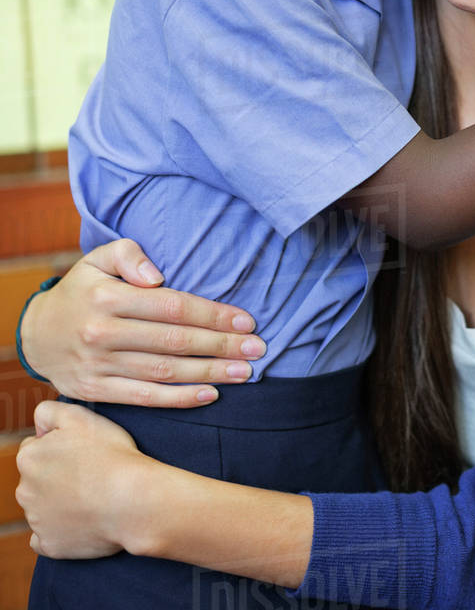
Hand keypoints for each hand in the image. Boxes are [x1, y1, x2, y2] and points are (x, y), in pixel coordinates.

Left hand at [17, 401, 147, 558]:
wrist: (132, 499)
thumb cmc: (110, 454)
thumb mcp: (79, 416)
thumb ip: (48, 411)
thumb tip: (38, 427)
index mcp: (29, 458)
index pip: (35, 447)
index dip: (61, 447)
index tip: (83, 452)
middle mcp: (25, 491)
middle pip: (37, 478)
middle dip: (56, 475)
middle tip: (90, 472)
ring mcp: (36, 521)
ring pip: (42, 506)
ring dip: (60, 501)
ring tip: (92, 495)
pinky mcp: (50, 545)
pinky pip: (46, 537)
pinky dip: (60, 530)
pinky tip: (80, 521)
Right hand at [20, 239, 265, 406]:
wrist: (36, 335)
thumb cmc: (81, 291)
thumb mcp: (97, 259)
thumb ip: (129, 254)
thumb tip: (157, 274)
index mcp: (108, 298)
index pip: (172, 306)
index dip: (213, 314)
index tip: (246, 320)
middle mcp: (102, 333)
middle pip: (174, 341)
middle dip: (221, 345)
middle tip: (258, 348)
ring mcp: (99, 366)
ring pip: (164, 372)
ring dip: (210, 373)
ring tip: (245, 372)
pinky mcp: (96, 392)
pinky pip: (144, 398)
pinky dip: (180, 400)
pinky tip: (211, 394)